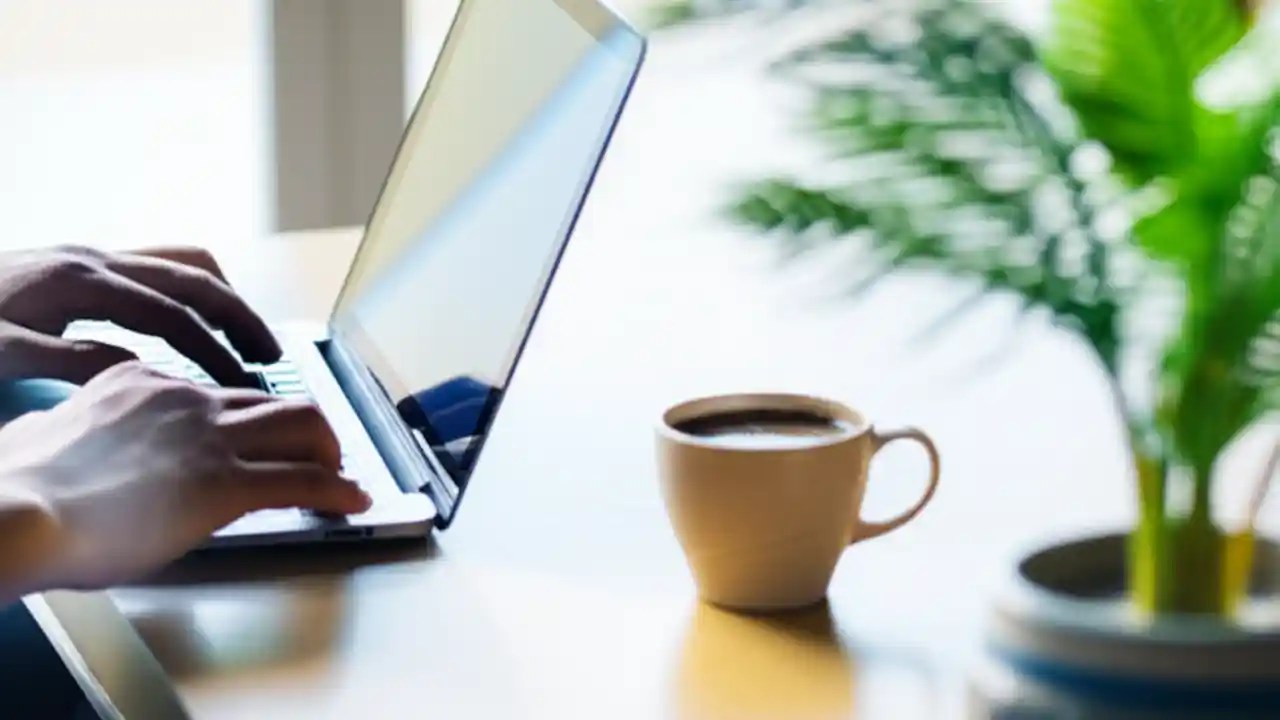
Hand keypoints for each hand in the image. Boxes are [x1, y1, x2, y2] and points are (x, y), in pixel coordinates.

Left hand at [0, 245, 278, 385]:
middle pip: (192, 277)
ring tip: (243, 340)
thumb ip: (70, 362)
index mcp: (78, 280)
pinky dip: (186, 297)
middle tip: (270, 356)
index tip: (247, 383)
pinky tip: (187, 329)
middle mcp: (90, 259)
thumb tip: (140, 370)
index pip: (173, 312)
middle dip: (237, 316)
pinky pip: (153, 271)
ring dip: (219, 299)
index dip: (217, 349)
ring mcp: (83, 259)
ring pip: (178, 264)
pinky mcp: (72, 270)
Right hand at [0, 362, 369, 593]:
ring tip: (342, 475)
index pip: (214, 392)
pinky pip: (303, 480)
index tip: (254, 437)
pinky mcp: (225, 484)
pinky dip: (338, 490)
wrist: (12, 512)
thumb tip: (80, 447)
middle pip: (270, 399)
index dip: (245, 419)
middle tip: (317, 453)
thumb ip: (83, 430)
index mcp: (138, 384)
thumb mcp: (48, 436)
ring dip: (330, 453)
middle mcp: (182, 400)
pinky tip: (351, 501)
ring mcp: (207, 438)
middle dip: (303, 428)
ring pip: (302, 425)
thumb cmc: (14, 490)